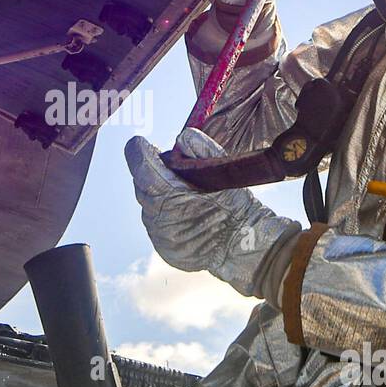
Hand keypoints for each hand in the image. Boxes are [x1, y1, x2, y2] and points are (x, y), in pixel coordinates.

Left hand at [125, 128, 299, 296]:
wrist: (246, 246)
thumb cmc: (236, 206)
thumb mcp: (223, 170)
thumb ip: (201, 149)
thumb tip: (183, 137)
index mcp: (167, 193)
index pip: (139, 164)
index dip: (140, 151)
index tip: (143, 144)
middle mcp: (157, 216)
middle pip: (143, 184)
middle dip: (155, 173)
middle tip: (176, 171)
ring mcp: (159, 235)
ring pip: (149, 205)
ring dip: (160, 196)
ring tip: (185, 196)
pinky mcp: (164, 249)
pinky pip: (158, 225)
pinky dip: (167, 216)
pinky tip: (186, 215)